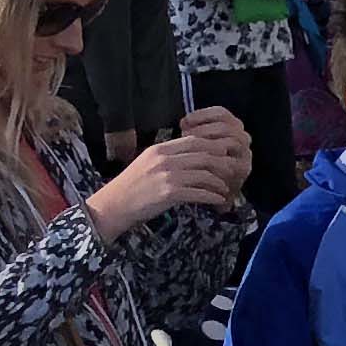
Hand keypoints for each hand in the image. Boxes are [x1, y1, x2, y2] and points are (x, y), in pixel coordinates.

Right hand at [86, 120, 248, 235]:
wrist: (114, 205)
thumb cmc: (131, 185)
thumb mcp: (147, 163)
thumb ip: (168, 156)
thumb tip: (193, 153)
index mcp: (159, 149)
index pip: (194, 141)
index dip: (213, 146)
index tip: (223, 154)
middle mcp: (164, 159)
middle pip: (204, 155)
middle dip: (221, 164)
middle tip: (231, 171)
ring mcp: (167, 176)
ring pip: (205, 174)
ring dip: (219, 182)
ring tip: (225, 188)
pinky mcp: (169, 194)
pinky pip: (199, 193)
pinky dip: (212, 196)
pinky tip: (218, 200)